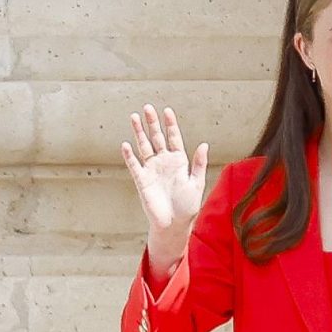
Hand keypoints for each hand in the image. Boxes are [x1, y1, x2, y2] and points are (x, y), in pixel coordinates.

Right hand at [120, 104, 207, 274]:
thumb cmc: (188, 205)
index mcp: (179, 161)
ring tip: (134, 117)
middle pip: (157, 138)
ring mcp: (152, 170)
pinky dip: (130, 156)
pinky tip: (126, 144)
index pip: (174, 138)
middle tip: (147, 107)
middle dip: (152, 123)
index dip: (170, 125)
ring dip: (139, 133)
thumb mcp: (197, 183)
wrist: (174, 223)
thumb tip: (204, 144)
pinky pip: (135, 165)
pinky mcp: (142, 180)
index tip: (167, 110)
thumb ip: (198, 163)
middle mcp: (164, 162)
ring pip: (144, 147)